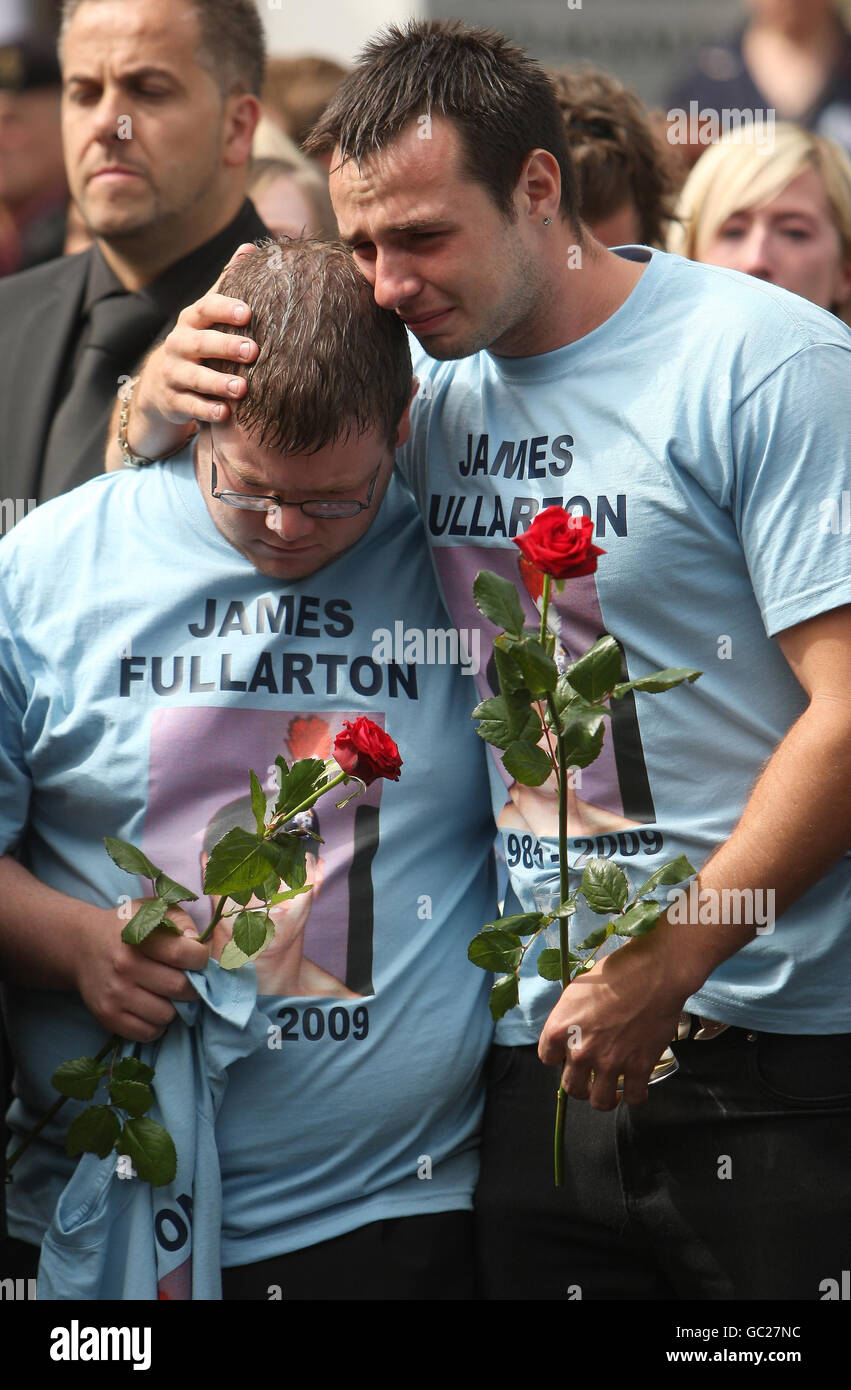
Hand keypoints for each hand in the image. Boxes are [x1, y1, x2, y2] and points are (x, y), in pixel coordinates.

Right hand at [74, 900, 209, 1041]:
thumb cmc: (127, 928)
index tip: (197, 957)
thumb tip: (198, 945)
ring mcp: (115, 993)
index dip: (200, 958)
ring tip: (166, 994)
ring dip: (174, 1007)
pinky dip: (157, 1024)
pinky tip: (153, 1007)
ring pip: (166, 1014)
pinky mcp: (107, 1015)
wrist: (82, 945)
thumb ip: (181, 922)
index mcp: (139, 936)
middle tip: (187, 979)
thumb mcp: (152, 911)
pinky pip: (148, 1033)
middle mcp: (125, 966)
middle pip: (179, 988)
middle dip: (192, 985)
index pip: (183, 954)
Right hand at [125, 243, 259, 457]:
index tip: (247, 311)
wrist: (160, 384)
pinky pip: (190, 407)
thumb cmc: (198, 342)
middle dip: (225, 346)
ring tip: (243, 389)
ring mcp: (174, 374)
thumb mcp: (207, 314)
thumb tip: (251, 246)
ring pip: (195, 378)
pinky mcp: (173, 401)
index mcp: (191, 321)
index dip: (224, 308)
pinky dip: (207, 411)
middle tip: (254, 350)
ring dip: (219, 383)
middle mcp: (179, 345)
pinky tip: (226, 414)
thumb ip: (228, 283)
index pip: (205, 308)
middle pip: (200, 343)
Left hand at [537, 934, 688, 1108]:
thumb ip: (569, 1016)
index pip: (546, 1057)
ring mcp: (610, 1062)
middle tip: (591, 1076)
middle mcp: (581, 1050)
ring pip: (600, 1101)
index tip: (568, 1054)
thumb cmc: (615, 972)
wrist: (653, 974)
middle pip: (571, 1087)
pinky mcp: (638, 1067)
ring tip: (611, 1090)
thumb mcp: (578, 989)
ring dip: (604, 1097)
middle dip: (581, 1083)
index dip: (558, 1057)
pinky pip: (634, 1098)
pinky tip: (636, 1087)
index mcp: (560, 1028)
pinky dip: (635, 1096)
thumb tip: (571, 1030)